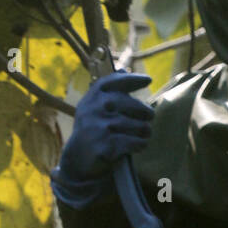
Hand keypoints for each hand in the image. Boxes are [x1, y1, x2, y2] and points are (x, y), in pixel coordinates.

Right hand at [52, 70, 153, 207]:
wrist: (78, 158)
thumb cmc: (93, 129)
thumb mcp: (95, 106)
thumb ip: (110, 90)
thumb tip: (124, 69)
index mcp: (94, 96)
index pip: (117, 81)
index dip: (134, 80)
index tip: (148, 80)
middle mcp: (96, 107)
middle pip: (138, 107)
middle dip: (147, 115)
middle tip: (147, 121)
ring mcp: (101, 126)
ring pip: (141, 127)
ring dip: (145, 133)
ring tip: (140, 135)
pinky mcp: (107, 145)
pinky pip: (137, 142)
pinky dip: (141, 145)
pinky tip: (137, 145)